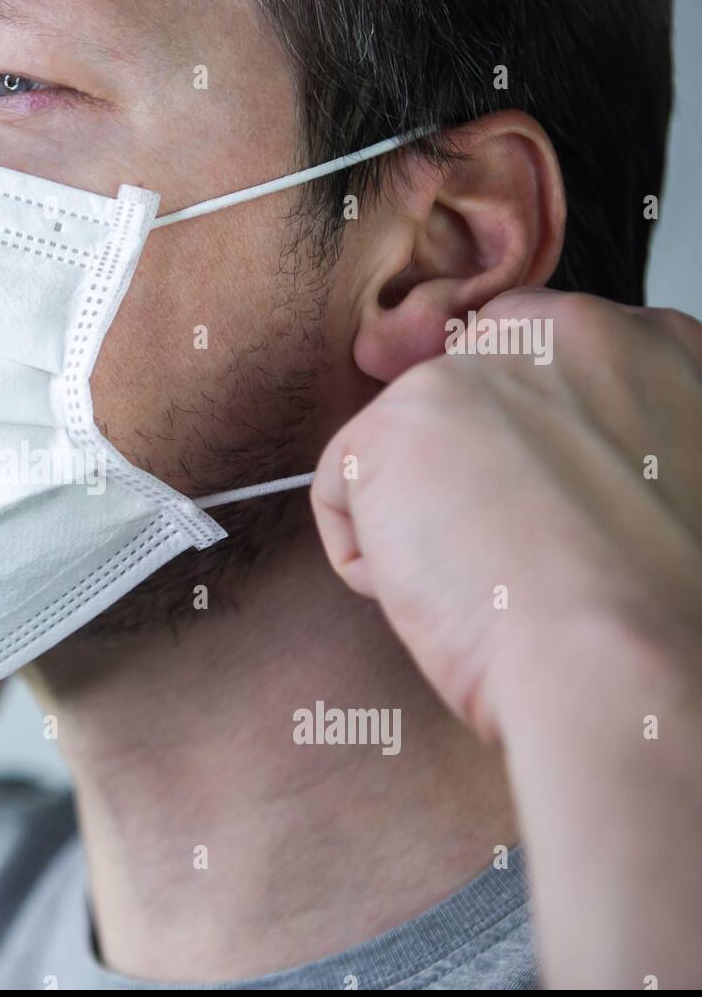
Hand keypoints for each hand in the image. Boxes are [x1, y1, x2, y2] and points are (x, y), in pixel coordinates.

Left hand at [311, 288, 701, 737]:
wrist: (625, 663)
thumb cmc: (656, 618)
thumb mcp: (655, 492)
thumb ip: (595, 442)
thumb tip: (523, 461)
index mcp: (647, 350)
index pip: (529, 368)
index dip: (510, 454)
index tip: (530, 514)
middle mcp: (567, 333)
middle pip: (458, 403)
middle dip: (460, 481)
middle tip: (510, 559)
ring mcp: (474, 368)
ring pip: (400, 453)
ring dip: (422, 528)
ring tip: (492, 582)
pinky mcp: (394, 421)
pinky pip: (339, 491)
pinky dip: (370, 563)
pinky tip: (440, 590)